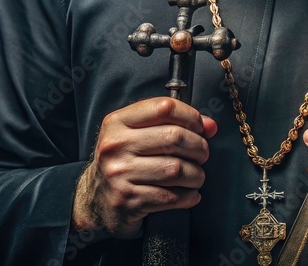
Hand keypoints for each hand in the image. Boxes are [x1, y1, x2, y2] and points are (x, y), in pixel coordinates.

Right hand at [72, 97, 216, 237]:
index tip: (200, 128)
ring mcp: (119, 174)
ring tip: (196, 176)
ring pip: (176, 169)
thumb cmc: (124, 162)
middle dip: (199, 147)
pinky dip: (188, 196)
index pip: (164, 107)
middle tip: (202, 154)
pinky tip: (189, 194)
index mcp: (117, 122)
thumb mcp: (138, 135)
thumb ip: (173, 124)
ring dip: (196, 175)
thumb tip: (211, 126)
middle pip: (175, 138)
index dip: (191, 116)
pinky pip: (171, 196)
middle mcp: (115, 146)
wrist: (96, 200)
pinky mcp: (128, 200)